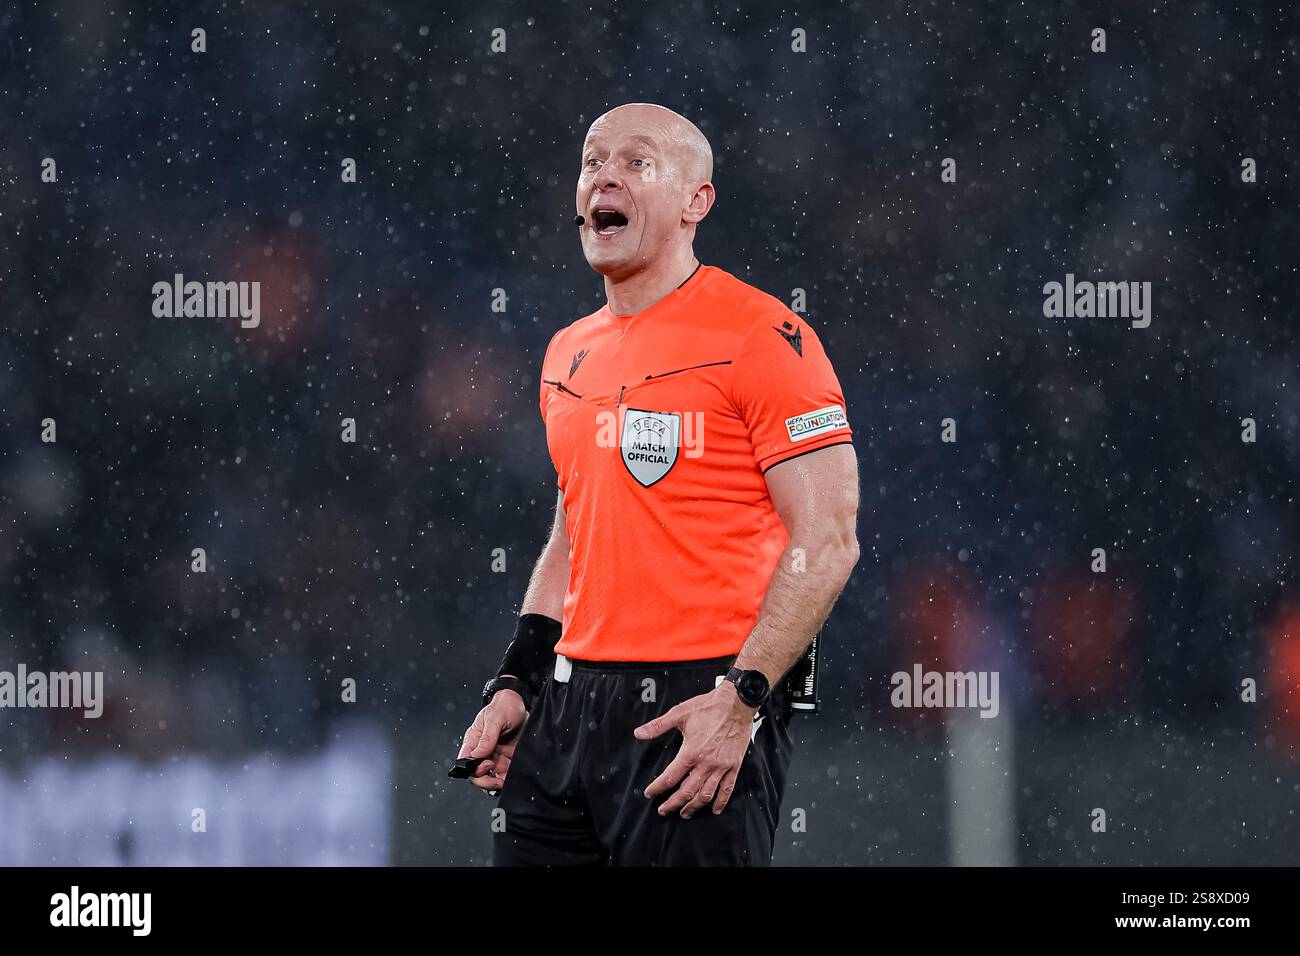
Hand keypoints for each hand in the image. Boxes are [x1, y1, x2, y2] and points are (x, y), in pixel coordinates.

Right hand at [457, 690, 527, 793]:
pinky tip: (513, 777)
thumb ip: (487, 737)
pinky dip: (507, 780)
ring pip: (490, 778)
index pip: (465, 762)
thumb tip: (476, 755)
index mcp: (473, 741)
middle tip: (499, 779)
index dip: (474, 769)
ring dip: (497, 784)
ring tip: (506, 781)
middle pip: (476, 775)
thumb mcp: (496, 718)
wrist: (521, 705)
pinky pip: (503, 775)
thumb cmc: (504, 707)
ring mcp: (494, 757)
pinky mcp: (506, 760)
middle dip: (486, 781)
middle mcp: (482, 752)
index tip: (488, 764)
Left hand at [634, 682, 757, 817]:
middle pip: (686, 792)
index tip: (650, 793)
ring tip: (684, 813)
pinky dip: (720, 802)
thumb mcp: (679, 713)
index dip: (657, 788)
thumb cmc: (708, 707)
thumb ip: (658, 726)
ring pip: (705, 794)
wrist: (736, 704)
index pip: (670, 777)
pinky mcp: (734, 766)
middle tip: (663, 810)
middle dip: (673, 804)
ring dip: (693, 807)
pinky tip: (714, 809)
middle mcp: (706, 764)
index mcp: (691, 752)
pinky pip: (727, 789)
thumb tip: (638, 733)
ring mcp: (721, 767)